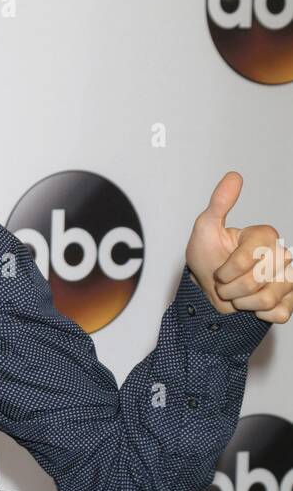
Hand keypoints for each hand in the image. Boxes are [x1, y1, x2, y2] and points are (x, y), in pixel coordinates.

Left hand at [184, 171, 292, 322]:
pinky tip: (251, 305)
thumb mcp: (205, 229)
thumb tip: (234, 176)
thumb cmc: (208, 258)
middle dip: (232, 289)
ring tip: (237, 294)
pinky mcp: (289, 300)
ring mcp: (288, 278)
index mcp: (265, 235)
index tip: (218, 271)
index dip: (226, 272)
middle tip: (225, 284)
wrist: (208, 290)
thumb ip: (219, 204)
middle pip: (257, 281)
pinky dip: (258, 314)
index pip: (247, 260)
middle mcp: (282, 254)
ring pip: (268, 299)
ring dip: (243, 302)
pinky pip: (278, 312)